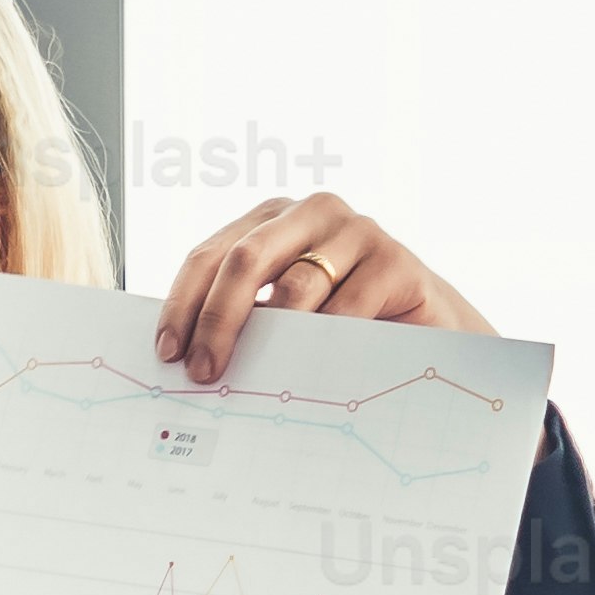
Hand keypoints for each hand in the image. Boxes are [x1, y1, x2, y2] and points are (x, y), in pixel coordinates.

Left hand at [158, 193, 480, 382]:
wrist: (426, 324)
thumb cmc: (345, 319)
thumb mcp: (288, 313)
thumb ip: (248, 316)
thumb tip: (189, 356)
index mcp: (272, 220)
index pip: (210, 255)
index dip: (184, 303)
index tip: (168, 351)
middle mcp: (311, 213)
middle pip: (245, 259)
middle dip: (217, 320)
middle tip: (203, 372)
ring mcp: (356, 231)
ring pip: (296, 285)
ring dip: (271, 340)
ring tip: (255, 381)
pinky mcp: (395, 259)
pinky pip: (348, 308)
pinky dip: (325, 343)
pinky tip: (312, 372)